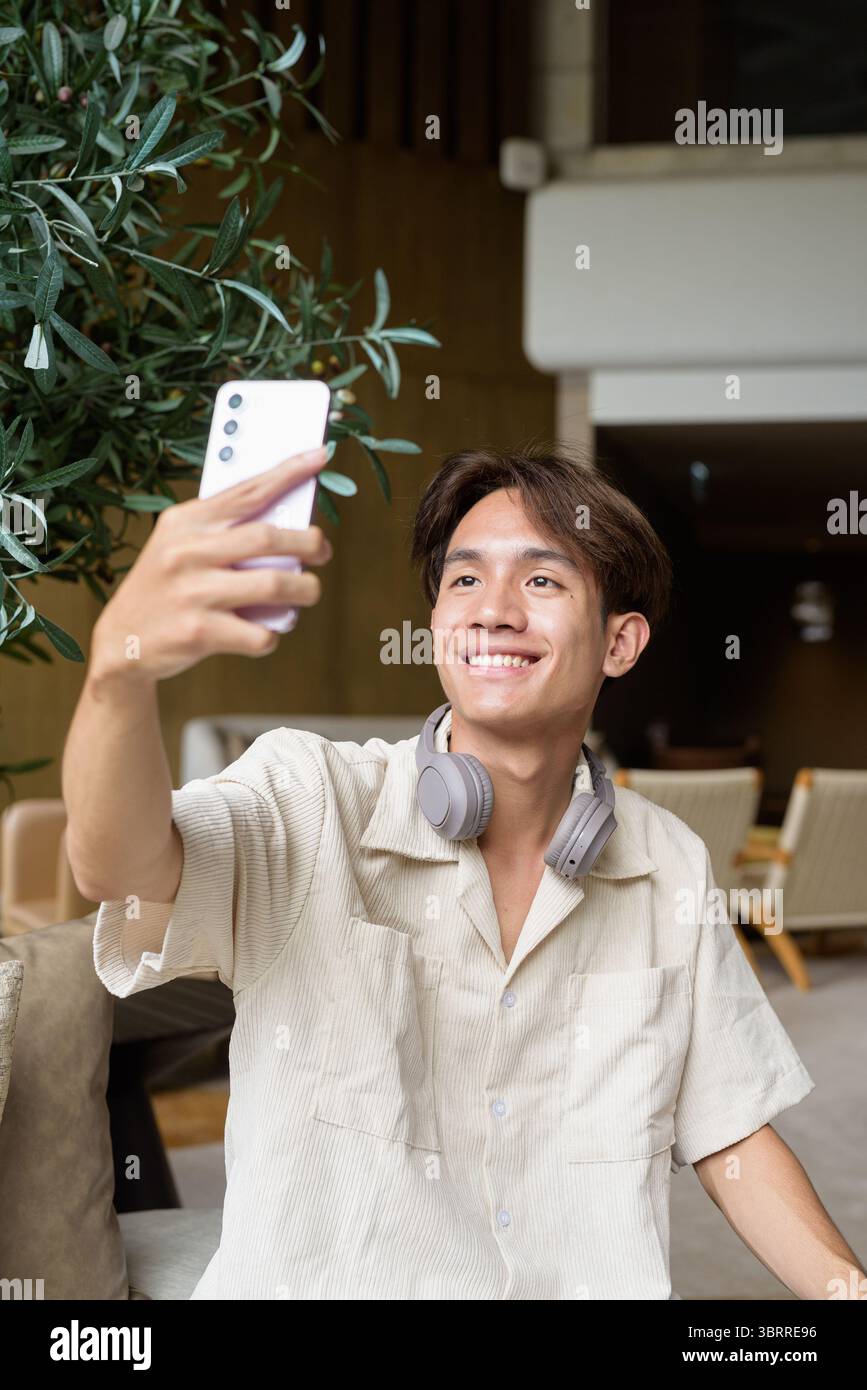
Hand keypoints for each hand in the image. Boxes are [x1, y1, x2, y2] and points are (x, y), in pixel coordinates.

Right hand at [90, 446, 332, 684]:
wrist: (124, 640)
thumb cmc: (166, 588)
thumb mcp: (179, 544)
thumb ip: (223, 529)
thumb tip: (288, 518)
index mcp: (186, 521)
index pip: (247, 491)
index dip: (289, 473)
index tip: (319, 456)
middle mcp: (187, 551)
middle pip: (269, 537)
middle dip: (311, 543)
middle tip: (322, 551)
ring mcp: (193, 592)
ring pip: (275, 585)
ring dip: (305, 590)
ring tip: (306, 593)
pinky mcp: (199, 632)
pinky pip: (261, 633)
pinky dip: (273, 633)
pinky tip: (263, 630)